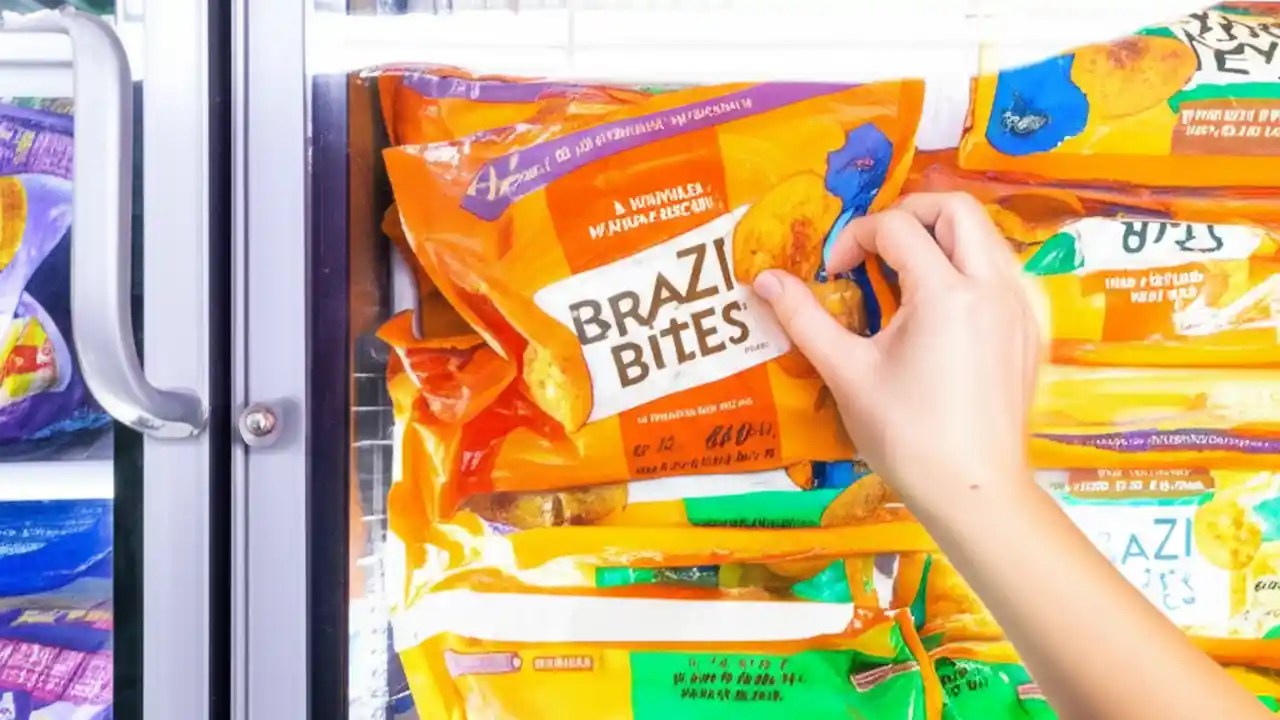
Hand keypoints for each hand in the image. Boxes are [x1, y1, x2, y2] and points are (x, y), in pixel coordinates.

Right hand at [753, 192, 1039, 520]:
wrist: (973, 491)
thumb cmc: (907, 437)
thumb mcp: (847, 373)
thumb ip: (805, 318)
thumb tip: (765, 281)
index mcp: (946, 295)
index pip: (896, 228)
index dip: (855, 238)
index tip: (834, 273)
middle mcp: (993, 288)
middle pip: (954, 209)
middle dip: (907, 215)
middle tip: (874, 249)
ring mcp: (1019, 307)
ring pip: (985, 236)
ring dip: (940, 239)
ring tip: (904, 278)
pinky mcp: (1030, 330)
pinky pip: (1002, 272)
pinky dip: (968, 268)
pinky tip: (940, 308)